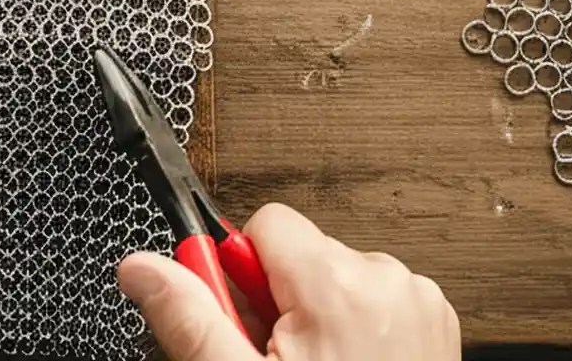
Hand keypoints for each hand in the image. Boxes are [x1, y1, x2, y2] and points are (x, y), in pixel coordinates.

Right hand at [118, 203, 459, 360]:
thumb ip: (188, 318)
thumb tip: (141, 269)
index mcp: (338, 286)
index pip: (265, 223)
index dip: (239, 273)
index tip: (241, 319)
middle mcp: (386, 282)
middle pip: (296, 255)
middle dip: (275, 301)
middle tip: (274, 359)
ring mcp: (416, 303)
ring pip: (331, 278)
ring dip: (312, 317)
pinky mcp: (429, 323)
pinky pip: (368, 300)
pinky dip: (349, 329)